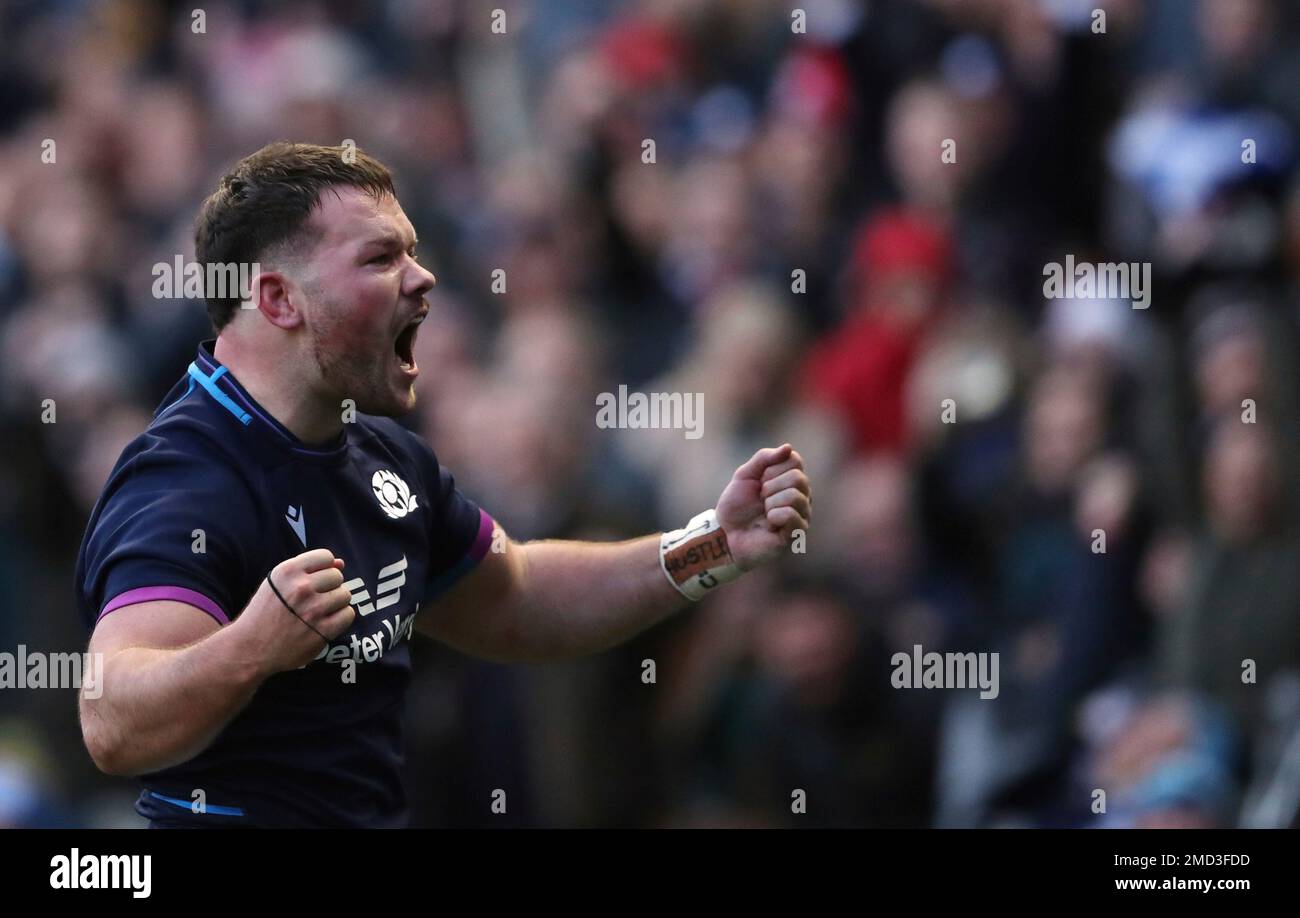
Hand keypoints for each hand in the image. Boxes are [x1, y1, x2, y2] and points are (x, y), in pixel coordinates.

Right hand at [231, 548, 355, 675]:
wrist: (250, 649)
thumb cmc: (264, 614)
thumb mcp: (277, 584)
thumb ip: (307, 571)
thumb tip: (341, 563)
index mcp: (287, 571)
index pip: (325, 556)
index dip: (324, 568)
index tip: (316, 580)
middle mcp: (301, 588)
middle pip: (337, 576)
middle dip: (329, 587)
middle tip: (315, 600)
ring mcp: (313, 609)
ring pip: (345, 595)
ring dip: (336, 604)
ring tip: (319, 612)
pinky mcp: (323, 630)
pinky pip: (348, 614)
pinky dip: (340, 619)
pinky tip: (326, 622)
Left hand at [716, 444, 811, 571]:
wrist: (724, 534)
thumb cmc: (736, 506)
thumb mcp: (745, 475)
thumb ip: (764, 458)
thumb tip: (788, 448)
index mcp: (792, 481)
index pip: (795, 460)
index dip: (771, 469)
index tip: (760, 482)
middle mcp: (802, 497)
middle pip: (798, 478)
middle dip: (770, 486)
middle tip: (761, 499)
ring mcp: (802, 516)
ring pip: (794, 495)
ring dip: (771, 502)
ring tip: (764, 513)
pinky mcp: (796, 535)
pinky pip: (791, 514)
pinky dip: (774, 515)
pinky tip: (769, 524)